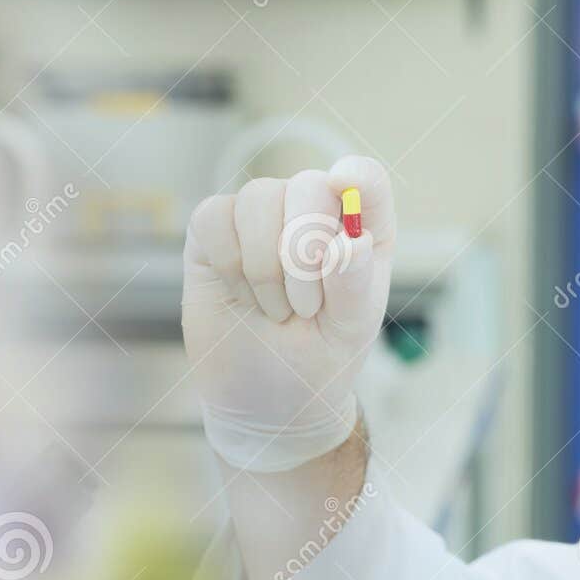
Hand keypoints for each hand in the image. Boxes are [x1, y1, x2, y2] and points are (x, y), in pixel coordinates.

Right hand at [181, 156, 394, 471]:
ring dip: (266, 267)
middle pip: (308, 185)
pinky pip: (214, 217)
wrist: (265, 402)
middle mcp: (311, 212)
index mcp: (359, 230)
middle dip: (304, 248)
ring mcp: (259, 219)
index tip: (344, 191)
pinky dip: (229, 262)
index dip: (357, 177)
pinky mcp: (213, 233)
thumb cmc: (318, 359)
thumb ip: (354, 287)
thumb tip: (348, 243)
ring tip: (276, 312)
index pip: (366, 180)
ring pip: (258, 198)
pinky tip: (242, 297)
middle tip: (305, 308)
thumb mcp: (349, 331)